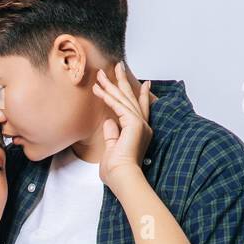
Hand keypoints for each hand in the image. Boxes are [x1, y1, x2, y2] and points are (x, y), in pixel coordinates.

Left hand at [92, 62, 153, 189]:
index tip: (145, 83)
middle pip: (131, 98)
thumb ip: (112, 135)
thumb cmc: (117, 170)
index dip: (142, 95)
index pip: (140, 109)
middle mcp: (143, 125)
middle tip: (118, 66)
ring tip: (100, 74)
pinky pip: (117, 105)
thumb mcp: (113, 148)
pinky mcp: (133, 123)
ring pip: (123, 99)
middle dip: (123, 81)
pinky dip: (107, 96)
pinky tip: (97, 89)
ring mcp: (139, 123)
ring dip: (110, 85)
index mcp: (140, 132)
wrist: (122, 177)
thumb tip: (109, 122)